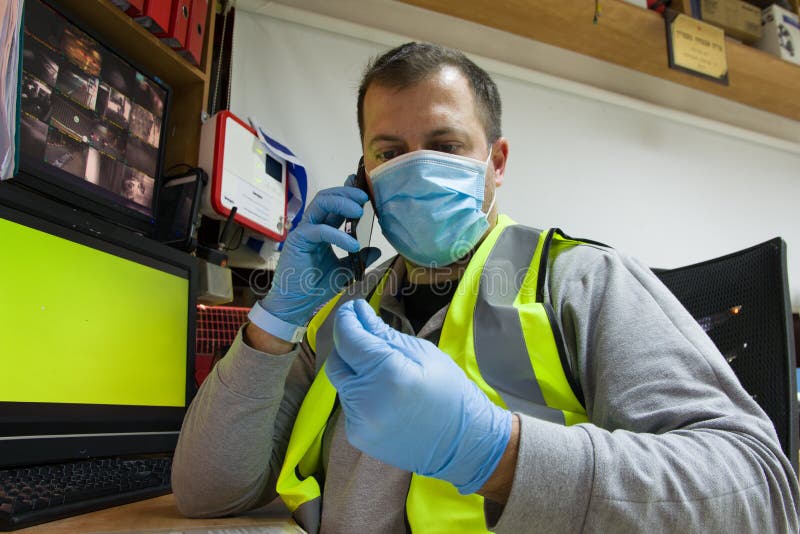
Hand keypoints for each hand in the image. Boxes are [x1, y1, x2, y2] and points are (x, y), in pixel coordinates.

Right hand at [259, 185, 380, 327]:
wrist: (296, 303)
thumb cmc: (315, 286)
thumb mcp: (345, 270)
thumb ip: (359, 258)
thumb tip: (377, 250)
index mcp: (322, 230)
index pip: (335, 206)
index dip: (348, 194)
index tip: (364, 189)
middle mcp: (312, 226)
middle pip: (327, 198)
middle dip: (346, 193)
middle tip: (364, 197)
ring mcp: (304, 231)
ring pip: (321, 204)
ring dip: (341, 203)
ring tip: (359, 210)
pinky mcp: (298, 240)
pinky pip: (320, 230)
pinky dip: (338, 235)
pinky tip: (353, 244)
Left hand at [326, 299, 511, 494]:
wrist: (465, 445)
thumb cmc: (452, 392)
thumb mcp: (424, 354)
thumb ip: (385, 334)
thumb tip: (359, 313)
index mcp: (387, 373)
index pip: (348, 339)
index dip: (346, 319)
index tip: (351, 308)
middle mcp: (366, 400)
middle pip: (336, 362)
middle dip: (347, 345)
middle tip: (367, 336)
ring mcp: (359, 422)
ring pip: (342, 384)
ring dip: (356, 372)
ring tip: (385, 374)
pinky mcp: (358, 437)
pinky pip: (349, 406)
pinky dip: (361, 396)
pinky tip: (386, 398)